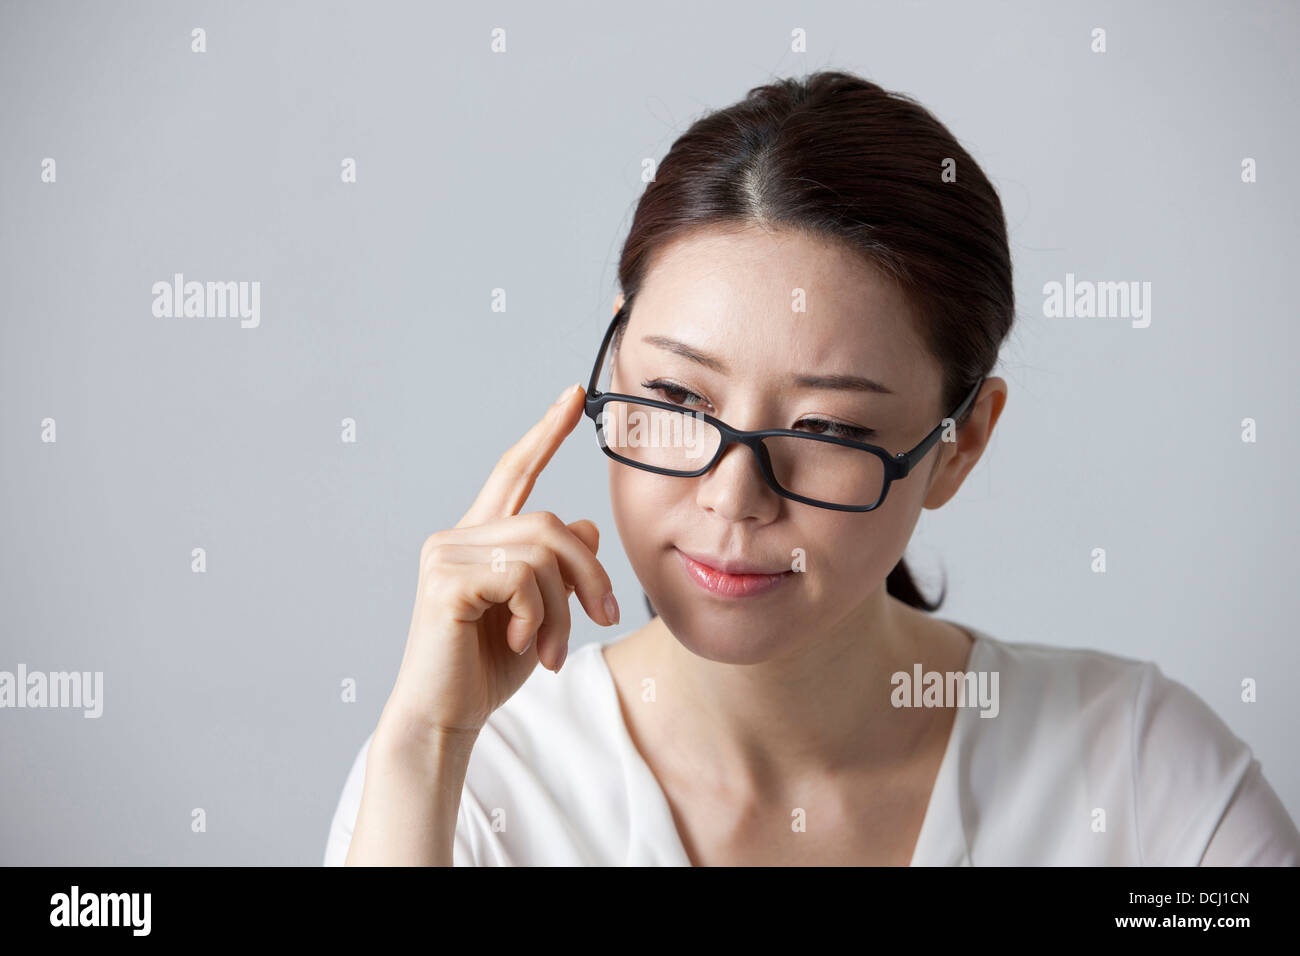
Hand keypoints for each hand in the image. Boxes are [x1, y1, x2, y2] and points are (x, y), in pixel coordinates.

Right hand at [377, 383, 619, 745]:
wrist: (446, 717)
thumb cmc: (487, 669)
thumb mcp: (541, 615)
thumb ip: (558, 570)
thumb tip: (586, 525)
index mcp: (478, 539)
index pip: (515, 472)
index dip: (544, 433)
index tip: (574, 394)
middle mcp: (457, 537)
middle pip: (551, 523)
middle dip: (590, 573)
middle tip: (606, 617)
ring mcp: (446, 555)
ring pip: (543, 552)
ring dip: (565, 608)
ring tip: (555, 651)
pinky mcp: (446, 581)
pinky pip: (522, 577)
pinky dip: (539, 615)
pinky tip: (523, 644)